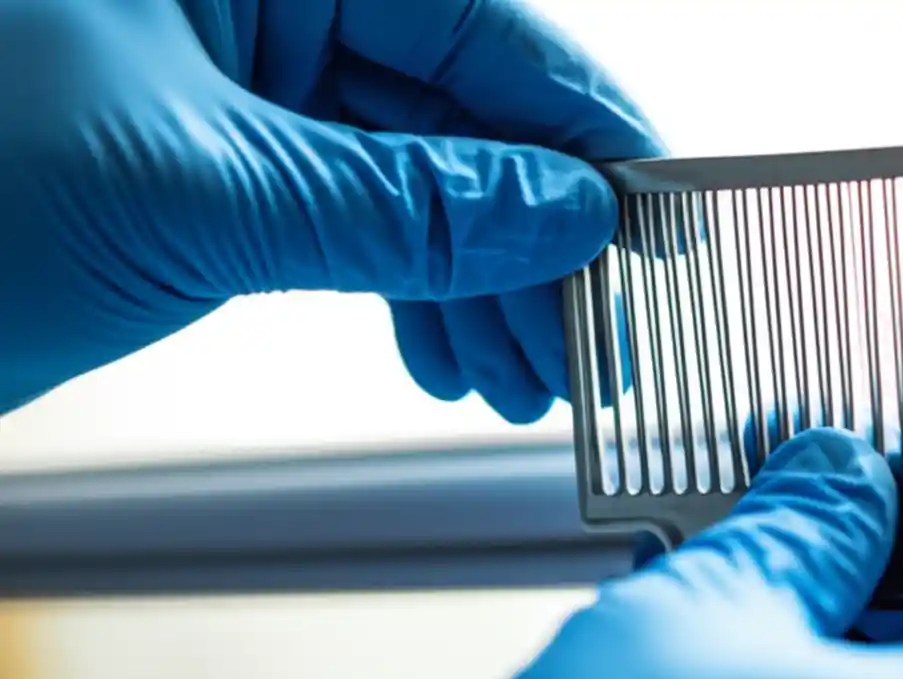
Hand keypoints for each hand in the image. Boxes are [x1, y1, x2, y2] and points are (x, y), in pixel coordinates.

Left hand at [0, 0, 661, 417]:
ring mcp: (239, 83)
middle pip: (458, 111)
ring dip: (480, 283)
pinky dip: (406, 292)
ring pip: (414, 177)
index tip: (656, 215)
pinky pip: (352, 219)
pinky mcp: (219, 162)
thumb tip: (564, 212)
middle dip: (533, 237)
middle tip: (595, 336)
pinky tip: (444, 354)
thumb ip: (405, 204)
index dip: (584, 128)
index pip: (479, 26)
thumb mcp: (200, 195)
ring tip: (525, 376)